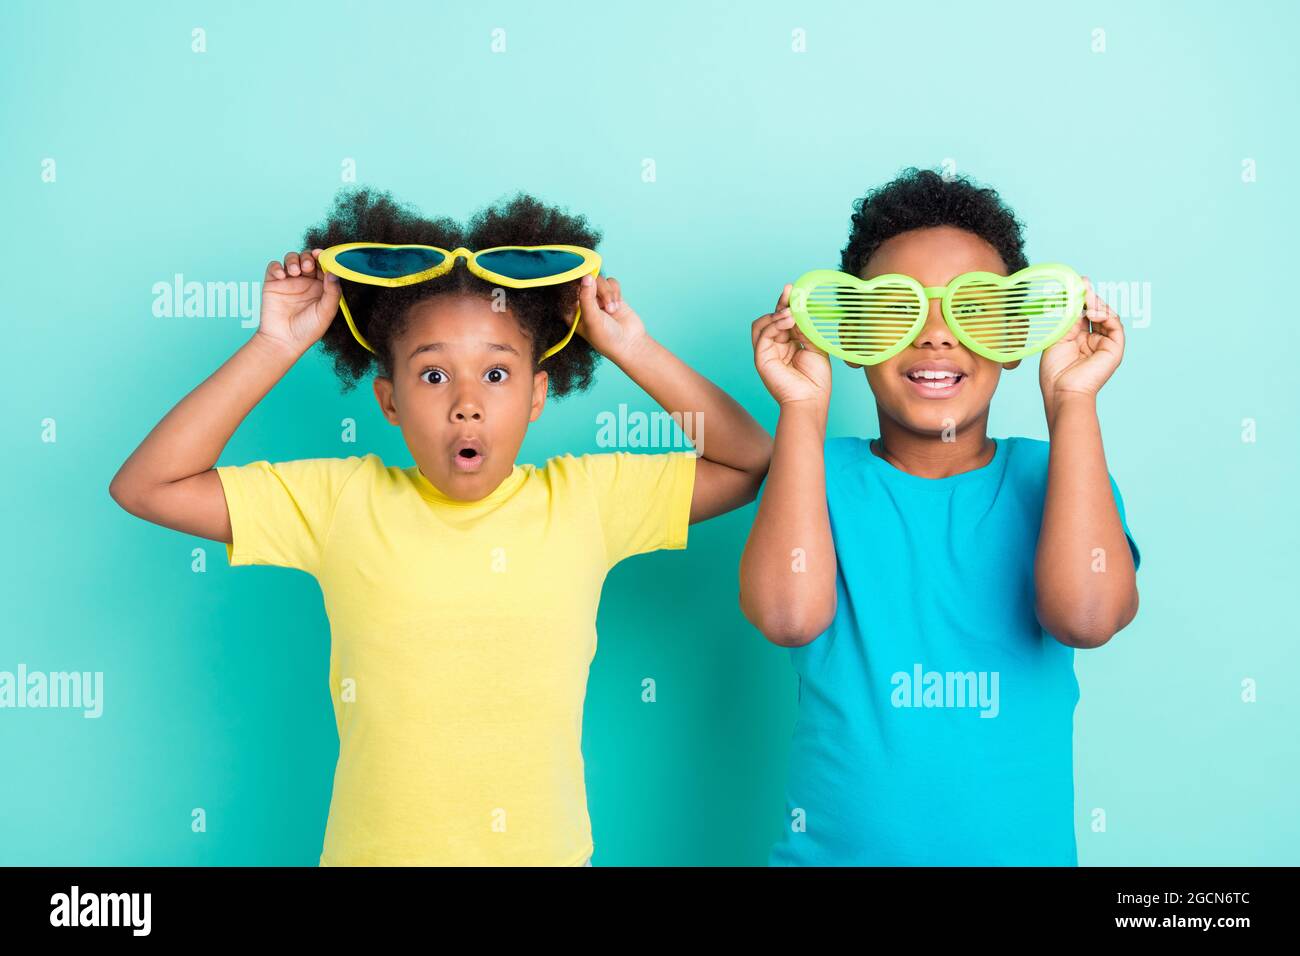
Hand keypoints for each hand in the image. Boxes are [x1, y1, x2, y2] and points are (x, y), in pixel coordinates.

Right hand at [255, 249, 341, 354]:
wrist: (283, 341)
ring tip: (294, 272)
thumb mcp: (326, 312)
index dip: (324, 258)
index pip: (323, 266)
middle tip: (307, 266)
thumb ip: (333, 292)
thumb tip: (334, 272)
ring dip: (293, 260)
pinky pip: (274, 267)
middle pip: (307, 258)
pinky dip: (277, 266)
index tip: (322, 255)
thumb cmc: (308, 330)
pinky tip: (281, 276)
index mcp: (321, 287)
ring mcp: (289, 281)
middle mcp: (306, 282)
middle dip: (308, 257)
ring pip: (291, 259)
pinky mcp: (273, 283)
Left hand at [575, 273, 647, 363]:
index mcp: (571, 311)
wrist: (630, 343)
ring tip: (612, 309)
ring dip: (608, 293)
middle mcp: (582, 303)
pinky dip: (615, 292)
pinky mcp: (610, 295)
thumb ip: (586, 297)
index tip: (585, 285)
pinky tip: (617, 305)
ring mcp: (597, 298)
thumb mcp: (592, 319)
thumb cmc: (606, 338)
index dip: (576, 285)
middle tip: (605, 305)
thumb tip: (586, 276)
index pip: (569, 290)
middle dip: (598, 291)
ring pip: (599, 280)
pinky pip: (610, 282)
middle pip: (585, 281)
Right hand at [753, 284, 830, 407]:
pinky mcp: (760, 358)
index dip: (789, 305)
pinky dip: (774, 324)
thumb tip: (800, 311)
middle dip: (781, 303)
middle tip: (790, 291)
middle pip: (771, 318)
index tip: (796, 291)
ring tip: (790, 312)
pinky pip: (763, 334)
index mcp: (788, 344)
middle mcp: (775, 346)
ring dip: (776, 314)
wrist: (810, 400)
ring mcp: (766, 352)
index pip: (784, 319)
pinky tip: (788, 320)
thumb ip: (807, 330)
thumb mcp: (815, 347)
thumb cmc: (816, 380)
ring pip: (761, 324)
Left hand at [1039, 276, 1123, 412]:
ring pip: (1107, 316)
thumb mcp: (1058, 336)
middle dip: (1090, 296)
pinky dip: (1106, 316)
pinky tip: (1093, 313)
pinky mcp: (1115, 349)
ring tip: (1086, 298)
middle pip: (1096, 311)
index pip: (1082, 312)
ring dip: (1097, 304)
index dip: (1080, 298)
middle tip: (1082, 283)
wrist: (1062, 390)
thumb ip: (1067, 317)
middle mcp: (1093, 339)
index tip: (1075, 283)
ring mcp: (1105, 344)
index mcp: (1078, 338)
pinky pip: (1116, 326)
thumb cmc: (1055, 370)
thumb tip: (1072, 294)